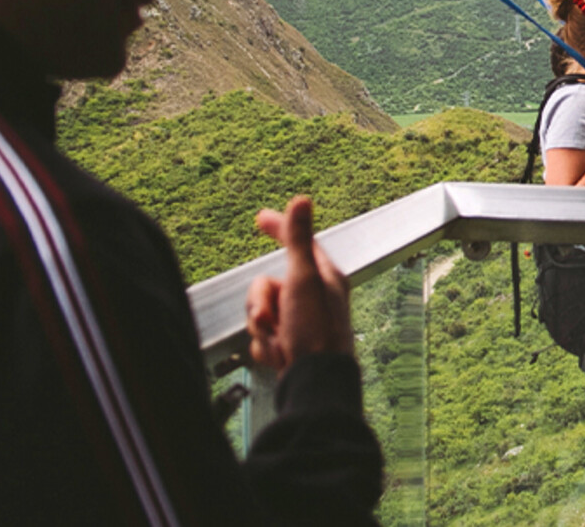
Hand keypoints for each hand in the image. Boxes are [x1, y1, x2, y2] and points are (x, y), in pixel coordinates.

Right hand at [245, 196, 353, 373]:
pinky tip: (280, 356)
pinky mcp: (292, 344)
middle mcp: (314, 297)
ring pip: (262, 312)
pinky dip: (267, 347)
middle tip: (270, 319)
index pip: (298, 242)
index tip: (261, 218)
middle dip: (260, 304)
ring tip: (279, 343)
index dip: (279, 228)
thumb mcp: (304, 280)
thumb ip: (298, 241)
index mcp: (324, 277)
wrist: (314, 384)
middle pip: (267, 284)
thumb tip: (301, 200)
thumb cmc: (316, 332)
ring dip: (262, 329)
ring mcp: (301, 322)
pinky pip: (264, 337)